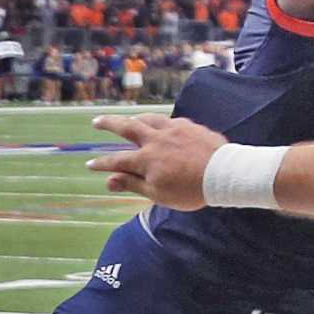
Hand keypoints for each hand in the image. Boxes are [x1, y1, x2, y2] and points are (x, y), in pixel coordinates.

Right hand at [87, 111, 225, 206]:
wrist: (222, 174)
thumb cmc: (190, 191)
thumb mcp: (158, 194)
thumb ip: (132, 184)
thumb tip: (109, 181)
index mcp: (145, 159)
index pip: (116, 161)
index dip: (102, 164)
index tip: (90, 164)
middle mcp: (155, 139)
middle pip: (125, 127)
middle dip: (108, 124)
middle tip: (96, 122)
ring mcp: (172, 129)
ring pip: (146, 118)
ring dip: (133, 118)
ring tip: (126, 119)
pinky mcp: (188, 125)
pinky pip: (168, 120)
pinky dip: (158, 122)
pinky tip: (159, 124)